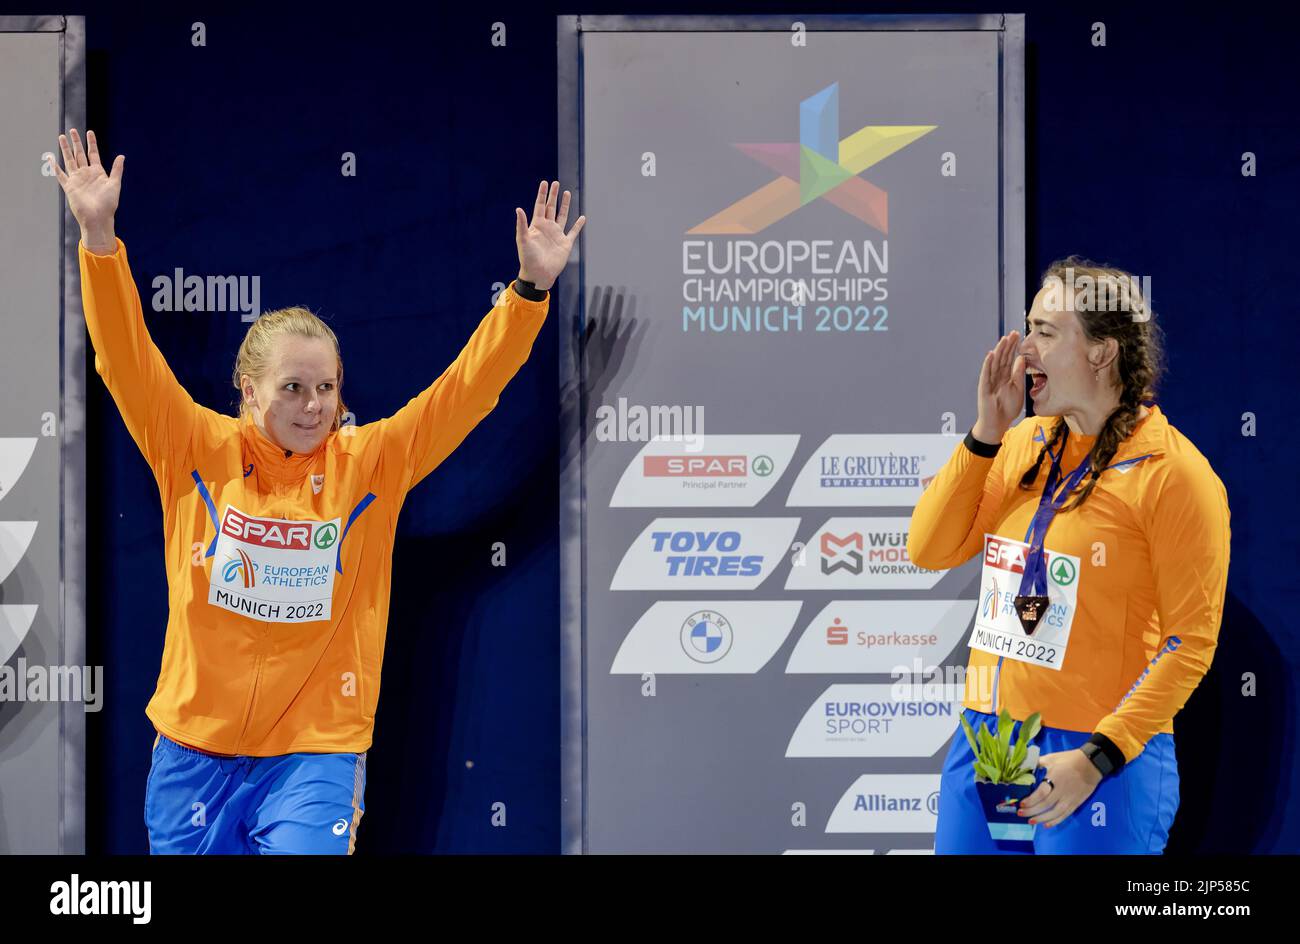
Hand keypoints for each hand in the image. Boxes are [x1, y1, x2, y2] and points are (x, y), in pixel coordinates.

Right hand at [49, 128, 122, 250]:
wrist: (98, 217)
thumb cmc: (108, 204)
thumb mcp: (114, 184)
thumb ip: (117, 170)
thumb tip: (122, 156)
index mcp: (98, 173)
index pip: (93, 154)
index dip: (91, 143)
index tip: (90, 132)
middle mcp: (86, 174)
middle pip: (80, 154)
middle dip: (76, 142)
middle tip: (72, 130)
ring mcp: (77, 179)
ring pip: (69, 160)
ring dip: (65, 149)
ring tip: (61, 137)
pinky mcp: (69, 186)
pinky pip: (60, 174)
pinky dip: (54, 166)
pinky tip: (50, 158)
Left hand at [516, 180, 585, 290]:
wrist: (538, 274)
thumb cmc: (528, 258)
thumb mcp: (523, 240)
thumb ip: (522, 224)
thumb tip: (518, 208)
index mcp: (537, 225)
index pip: (539, 205)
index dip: (542, 194)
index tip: (544, 183)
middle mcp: (547, 227)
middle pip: (551, 207)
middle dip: (553, 195)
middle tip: (556, 183)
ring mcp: (557, 235)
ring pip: (562, 216)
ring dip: (565, 205)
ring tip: (567, 193)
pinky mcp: (565, 244)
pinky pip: (573, 232)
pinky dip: (578, 225)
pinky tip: (582, 218)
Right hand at [973, 330, 1023, 441]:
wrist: (998, 423)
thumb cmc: (1007, 408)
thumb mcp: (1018, 389)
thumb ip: (1018, 374)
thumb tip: (1021, 359)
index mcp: (1006, 376)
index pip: (1009, 358)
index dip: (1013, 347)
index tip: (1019, 336)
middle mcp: (997, 376)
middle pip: (1002, 357)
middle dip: (1007, 345)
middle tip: (1013, 333)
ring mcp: (990, 381)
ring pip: (995, 362)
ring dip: (999, 351)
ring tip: (1004, 339)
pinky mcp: (984, 387)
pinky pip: (986, 373)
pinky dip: (988, 364)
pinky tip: (991, 354)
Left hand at [1016, 748, 1102, 828]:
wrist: (1092, 764)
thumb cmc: (1070, 759)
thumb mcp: (1051, 758)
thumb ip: (1038, 763)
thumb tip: (1025, 766)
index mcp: (1055, 778)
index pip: (1041, 793)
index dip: (1031, 800)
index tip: (1021, 804)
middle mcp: (1062, 790)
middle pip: (1045, 804)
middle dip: (1032, 811)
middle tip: (1021, 813)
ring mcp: (1070, 798)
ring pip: (1055, 812)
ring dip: (1041, 818)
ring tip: (1031, 821)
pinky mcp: (1076, 803)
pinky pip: (1065, 814)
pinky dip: (1056, 821)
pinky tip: (1046, 824)